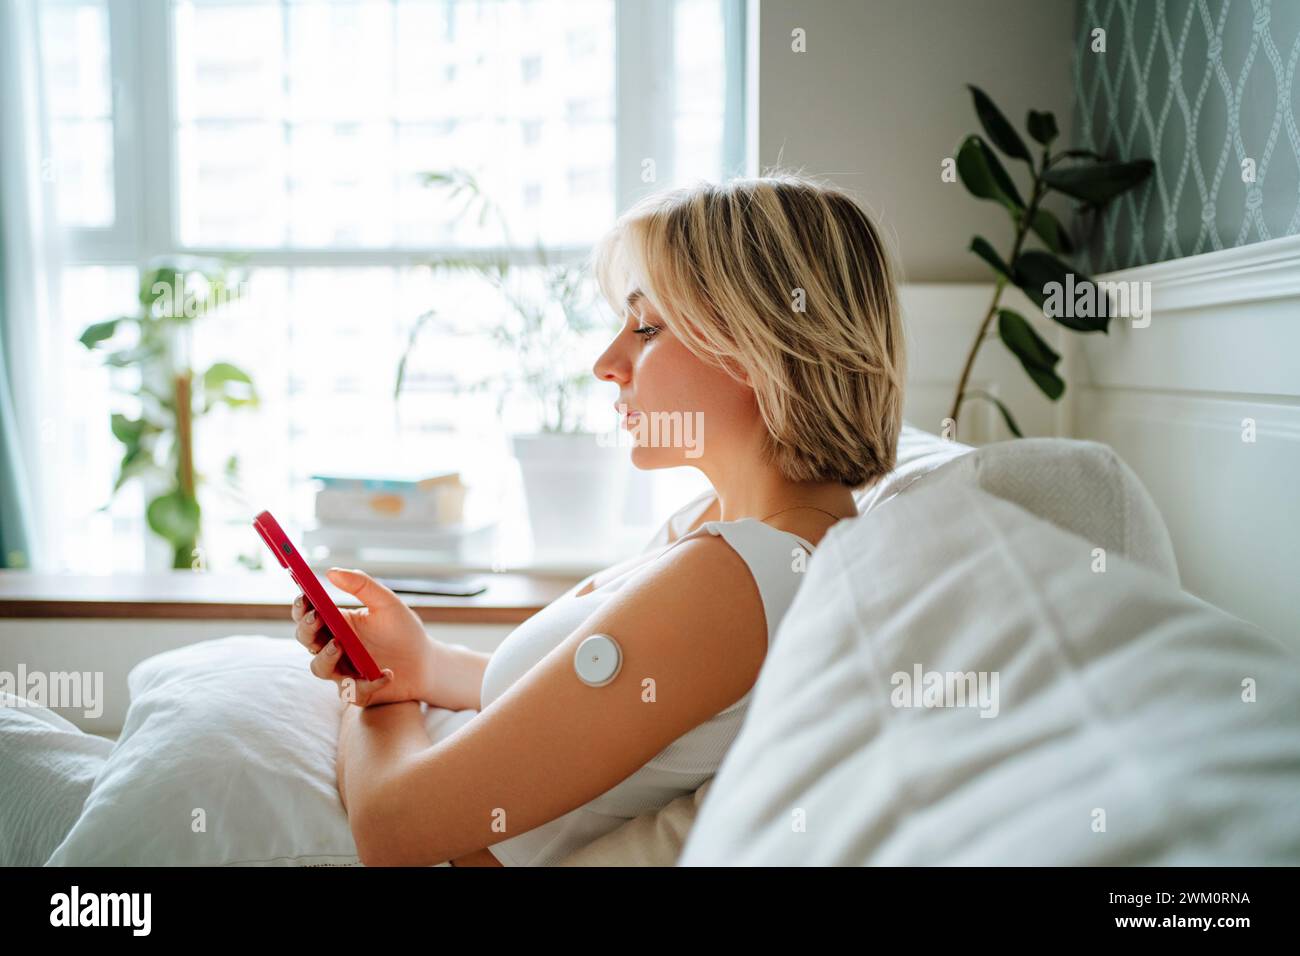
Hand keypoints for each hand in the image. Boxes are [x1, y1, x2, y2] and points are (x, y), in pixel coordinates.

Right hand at [291, 568, 436, 707]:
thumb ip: (362, 586)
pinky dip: (369, 684)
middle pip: (306, 640)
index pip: (308, 615)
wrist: (426, 661)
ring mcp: (343, 670)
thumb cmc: (403, 629)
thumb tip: (331, 571)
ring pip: (319, 668)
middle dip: (307, 630)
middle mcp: (334, 647)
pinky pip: (353, 692)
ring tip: (339, 644)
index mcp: (337, 623)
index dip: (301, 607)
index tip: (304, 596)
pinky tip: (387, 673)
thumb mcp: (387, 603)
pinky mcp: (358, 691)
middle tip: (318, 618)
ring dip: (325, 657)